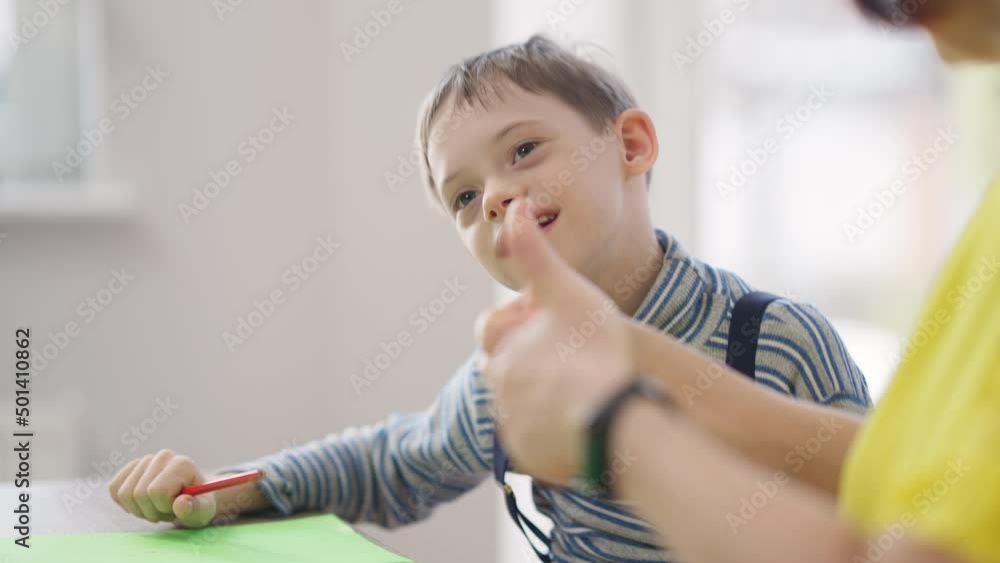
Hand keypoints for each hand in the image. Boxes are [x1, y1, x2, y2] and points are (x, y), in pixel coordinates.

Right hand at [109, 449, 216, 527]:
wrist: (193, 497)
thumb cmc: (198, 504)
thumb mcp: (203, 511)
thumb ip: (195, 509)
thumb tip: (182, 503)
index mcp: (181, 464)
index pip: (156, 492)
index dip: (164, 507)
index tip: (178, 506)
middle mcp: (162, 457)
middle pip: (138, 494)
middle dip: (152, 511)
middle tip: (168, 510)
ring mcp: (145, 461)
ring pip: (124, 493)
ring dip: (140, 510)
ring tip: (158, 506)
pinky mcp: (131, 468)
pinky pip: (114, 489)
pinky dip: (126, 504)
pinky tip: (144, 504)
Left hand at [479, 201, 635, 484]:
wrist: (613, 421)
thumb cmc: (593, 351)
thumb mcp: (566, 293)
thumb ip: (535, 253)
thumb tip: (515, 208)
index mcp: (503, 353)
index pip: (493, 332)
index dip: (519, 323)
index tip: (550, 326)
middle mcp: (500, 394)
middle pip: (510, 372)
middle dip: (534, 363)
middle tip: (574, 360)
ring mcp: (516, 431)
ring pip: (525, 407)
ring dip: (546, 399)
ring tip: (586, 392)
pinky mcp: (534, 461)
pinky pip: (540, 444)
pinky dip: (556, 434)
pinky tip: (586, 423)